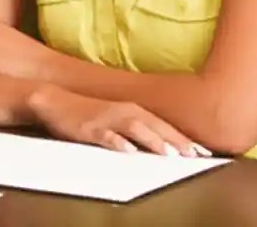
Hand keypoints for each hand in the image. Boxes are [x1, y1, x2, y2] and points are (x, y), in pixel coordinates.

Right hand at [29, 85, 211, 157]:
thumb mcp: (116, 117)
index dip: (183, 138)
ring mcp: (106, 119)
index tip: (202, 151)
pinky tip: (127, 150)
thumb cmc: (88, 112)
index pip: (163, 126)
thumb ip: (138, 127)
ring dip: (153, 141)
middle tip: (195, 155)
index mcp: (132, 110)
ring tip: (169, 154)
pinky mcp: (89, 128)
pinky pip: (105, 136)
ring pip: (134, 129)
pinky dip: (117, 142)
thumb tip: (163, 142)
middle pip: (154, 126)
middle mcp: (123, 112)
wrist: (54, 101)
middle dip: (175, 141)